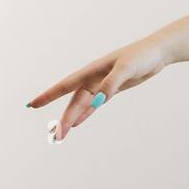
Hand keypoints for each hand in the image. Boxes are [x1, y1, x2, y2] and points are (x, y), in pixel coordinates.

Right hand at [26, 33, 169, 140]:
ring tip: (61, 134)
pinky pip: (94, 104)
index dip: (48, 95)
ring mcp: (102, 84)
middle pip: (73, 101)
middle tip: (56, 135)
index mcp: (92, 70)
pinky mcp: (112, 89)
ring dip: (72, 118)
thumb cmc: (141, 56)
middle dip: (64, 118)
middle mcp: (93, 78)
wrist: (156, 53)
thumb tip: (97, 101)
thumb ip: (111, 84)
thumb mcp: (126, 68)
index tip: (32, 105)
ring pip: (82, 105)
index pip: (65, 85)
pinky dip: (85, 114)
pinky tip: (76, 123)